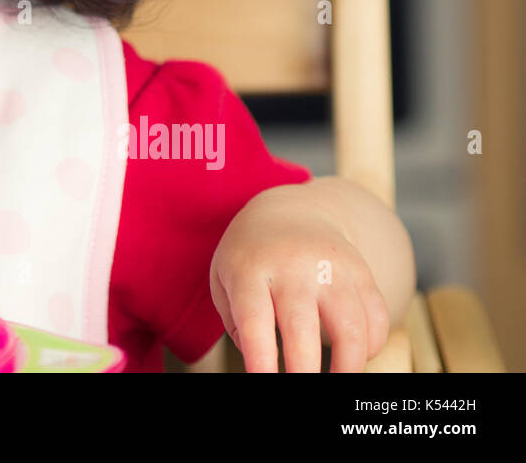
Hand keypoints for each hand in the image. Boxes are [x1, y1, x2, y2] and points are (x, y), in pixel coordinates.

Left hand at [209, 187, 390, 371]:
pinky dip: (372, 346)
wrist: (291, 211)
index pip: (254, 318)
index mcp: (250, 268)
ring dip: (348, 366)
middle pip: (301, 327)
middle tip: (301, 392)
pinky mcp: (361, 271)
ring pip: (350, 326)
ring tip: (337, 382)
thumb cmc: (250, 257)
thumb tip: (262, 362)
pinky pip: (377, 316)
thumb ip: (236, 322)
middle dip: (304, 372)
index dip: (260, 356)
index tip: (263, 381)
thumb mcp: (225, 279)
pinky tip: (357, 356)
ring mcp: (331, 267)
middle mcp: (292, 266)